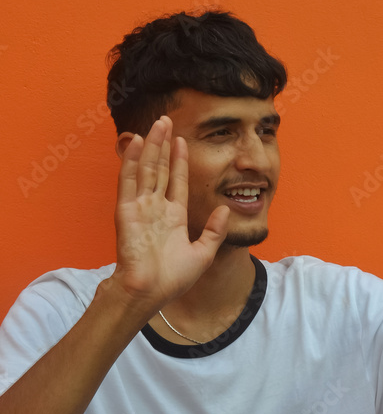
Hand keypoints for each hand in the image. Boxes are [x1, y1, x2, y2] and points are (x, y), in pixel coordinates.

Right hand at [109, 115, 229, 309]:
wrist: (149, 292)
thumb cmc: (172, 279)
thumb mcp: (202, 254)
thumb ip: (214, 231)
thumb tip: (225, 210)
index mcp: (173, 217)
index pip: (177, 181)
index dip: (180, 161)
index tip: (182, 141)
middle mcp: (156, 208)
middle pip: (160, 169)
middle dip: (163, 145)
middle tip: (166, 121)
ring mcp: (140, 207)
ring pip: (146, 169)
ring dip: (150, 146)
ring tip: (155, 124)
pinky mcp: (126, 211)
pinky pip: (128, 181)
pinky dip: (131, 161)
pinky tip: (136, 142)